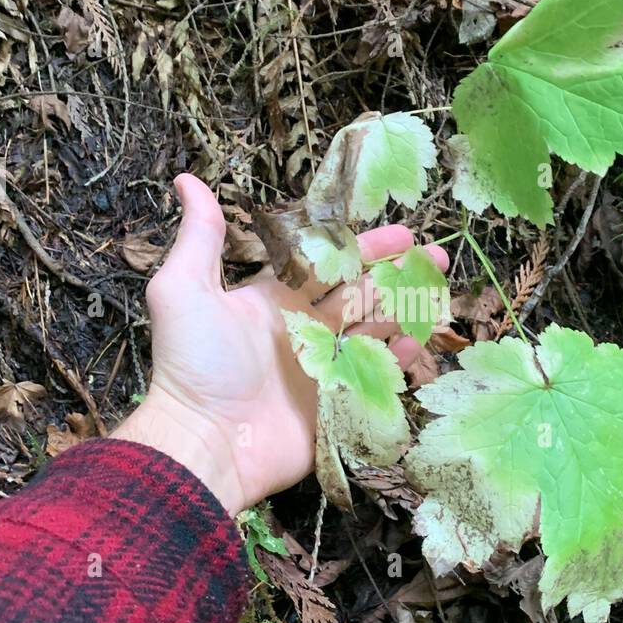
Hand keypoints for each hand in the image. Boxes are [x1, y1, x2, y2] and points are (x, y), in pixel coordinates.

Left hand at [112, 174, 448, 514]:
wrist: (203, 442)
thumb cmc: (193, 365)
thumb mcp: (184, 289)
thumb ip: (200, 237)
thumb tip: (186, 180)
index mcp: (273, 302)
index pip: (329, 266)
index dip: (365, 248)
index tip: (402, 233)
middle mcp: (301, 332)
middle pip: (360, 296)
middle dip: (399, 275)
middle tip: (437, 256)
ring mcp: (319, 371)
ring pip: (372, 333)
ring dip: (405, 311)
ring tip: (438, 292)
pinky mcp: (332, 407)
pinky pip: (372, 378)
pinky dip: (394, 360)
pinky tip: (414, 341)